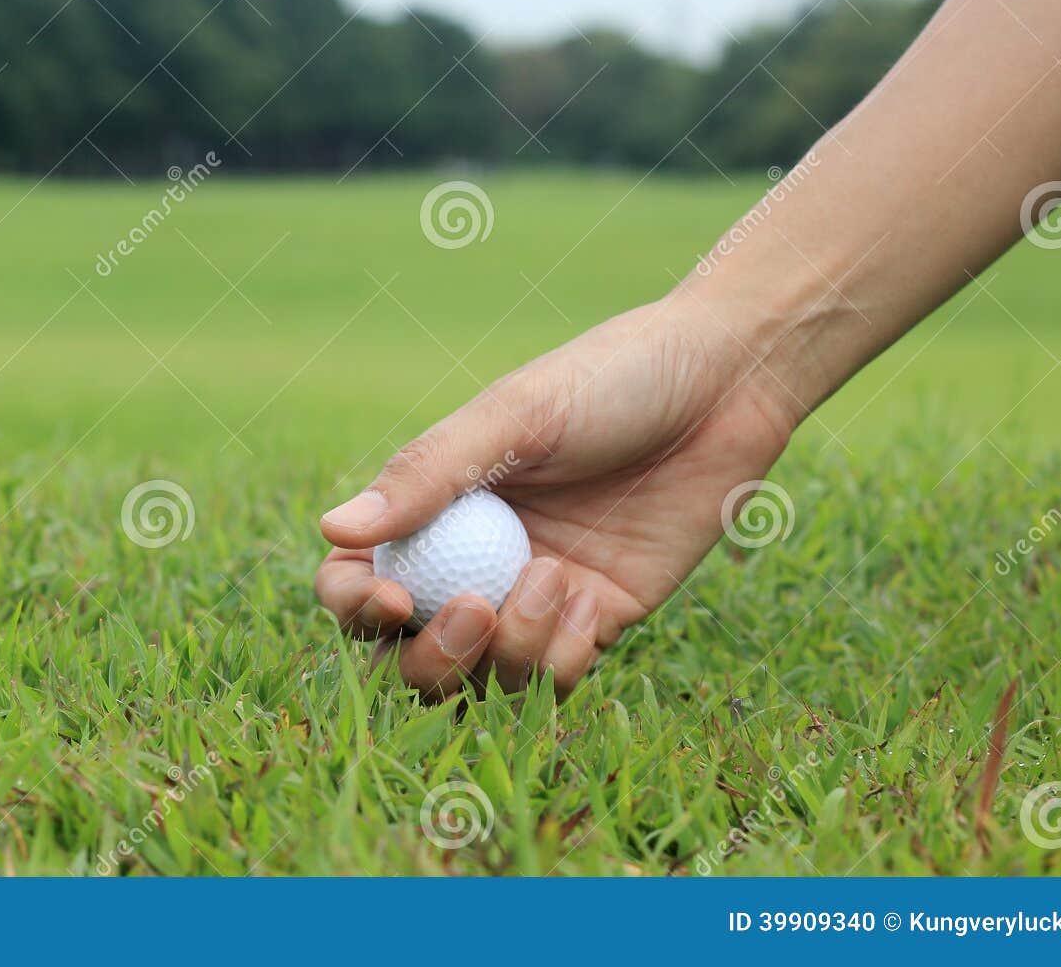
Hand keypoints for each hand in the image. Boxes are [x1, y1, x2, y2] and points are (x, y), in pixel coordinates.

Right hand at [314, 296, 797, 698]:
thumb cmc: (610, 379)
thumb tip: (333, 528)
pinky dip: (564, 654)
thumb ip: (427, 475)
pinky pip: (557, 677)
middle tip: (477, 608)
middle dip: (432, 658)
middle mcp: (473, 561)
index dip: (355, 608)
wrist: (727, 384)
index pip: (358, 581)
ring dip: (509, 652)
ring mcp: (534, 597)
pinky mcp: (599, 619)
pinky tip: (593, 598)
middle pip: (409, 657)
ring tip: (554, 580)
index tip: (392, 599)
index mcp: (435, 509)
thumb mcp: (515, 417)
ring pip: (484, 681)